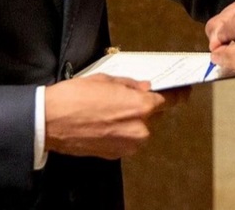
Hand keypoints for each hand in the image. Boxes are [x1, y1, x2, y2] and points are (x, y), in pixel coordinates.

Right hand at [44, 74, 185, 158]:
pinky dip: (122, 130)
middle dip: (145, 105)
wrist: (50, 121)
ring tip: (109, 108)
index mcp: (140, 107)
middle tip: (126, 95)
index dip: (179, 94)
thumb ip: (130, 85)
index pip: (170, 100)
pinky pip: (127, 139)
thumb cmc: (75, 96)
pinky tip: (104, 121)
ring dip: (132, 119)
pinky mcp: (116, 154)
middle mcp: (140, 129)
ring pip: (140, 128)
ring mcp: (129, 145)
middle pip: (154, 115)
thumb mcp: (104, 80)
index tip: (184, 91)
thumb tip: (144, 88)